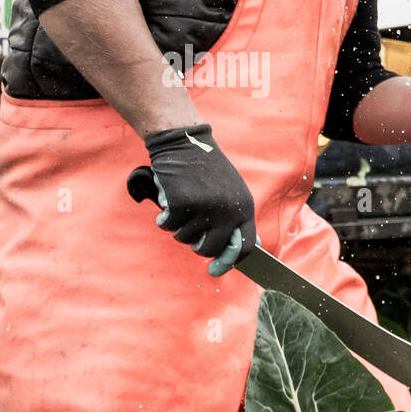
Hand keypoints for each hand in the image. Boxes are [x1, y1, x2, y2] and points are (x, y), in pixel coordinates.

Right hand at [130, 124, 257, 276]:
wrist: (185, 142)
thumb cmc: (206, 167)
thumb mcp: (232, 190)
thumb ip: (237, 217)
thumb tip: (247, 246)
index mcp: (243, 207)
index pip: (244, 247)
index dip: (229, 262)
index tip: (214, 270)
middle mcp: (227, 210)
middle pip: (209, 249)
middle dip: (195, 244)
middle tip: (190, 229)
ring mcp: (205, 208)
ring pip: (184, 238)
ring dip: (178, 226)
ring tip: (181, 203)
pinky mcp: (182, 204)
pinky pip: (167, 226)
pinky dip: (163, 217)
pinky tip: (168, 199)